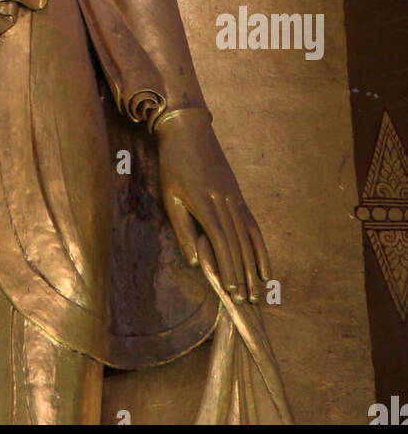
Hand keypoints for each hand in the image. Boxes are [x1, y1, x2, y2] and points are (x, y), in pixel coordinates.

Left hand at [156, 109, 270, 302]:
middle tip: (247, 303)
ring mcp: (235, 199)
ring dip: (253, 267)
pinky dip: (260, 248)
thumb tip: (195, 262)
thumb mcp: (170, 195)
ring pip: (248, 238)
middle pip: (238, 244)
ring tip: (258, 293)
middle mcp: (225, 202)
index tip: (231, 292)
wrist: (188, 131)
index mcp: (205, 203)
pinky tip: (264, 268)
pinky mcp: (238, 196)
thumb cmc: (173, 164)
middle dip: (242, 276)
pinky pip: (253, 226)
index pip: (221, 243)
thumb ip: (182, 229)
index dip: (228, 268)